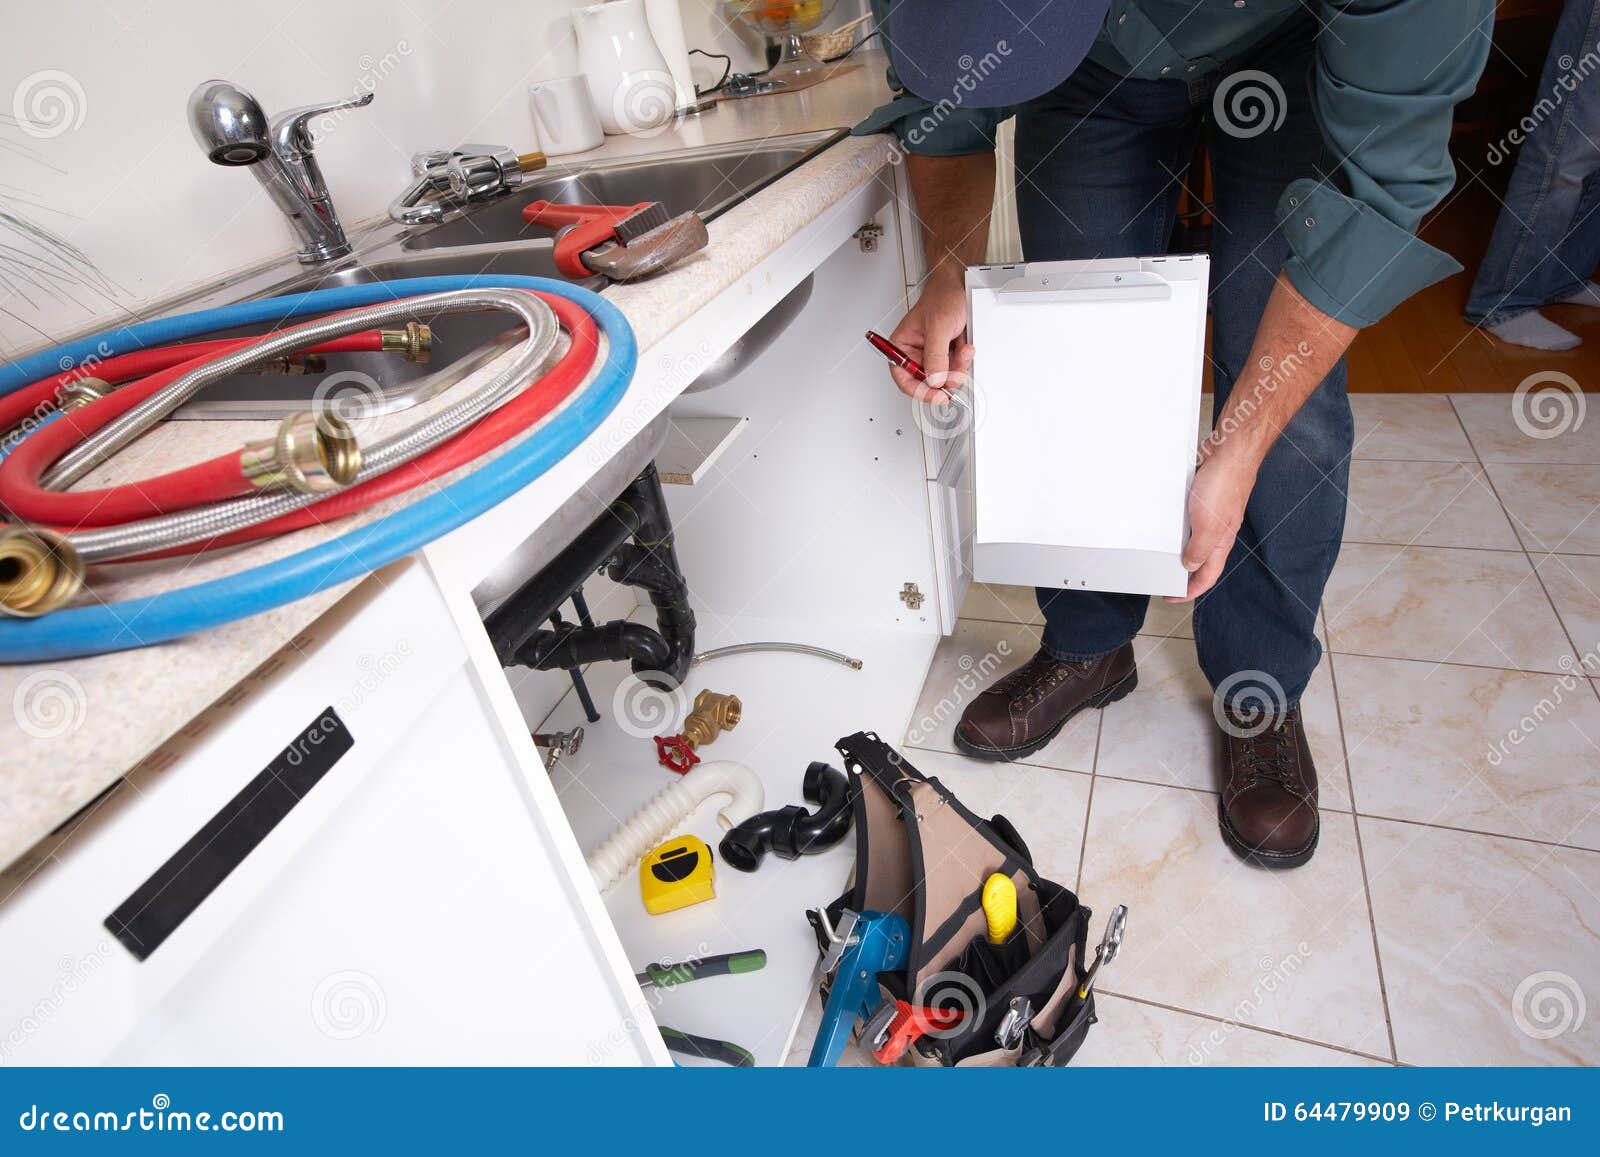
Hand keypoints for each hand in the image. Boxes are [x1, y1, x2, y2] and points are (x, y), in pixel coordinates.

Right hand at [887, 267, 971, 403]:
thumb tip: (934, 380)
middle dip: (945, 376)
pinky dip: (963, 360)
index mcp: (901, 346)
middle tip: (957, 370)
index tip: (936, 395)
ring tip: (963, 349)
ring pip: (944, 377)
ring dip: (958, 366)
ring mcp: (931, 354)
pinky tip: (964, 346)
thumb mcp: (938, 326)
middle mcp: (914, 352)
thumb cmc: (942, 297)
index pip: (904, 378)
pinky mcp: (946, 354)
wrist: (960, 286)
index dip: (919, 390)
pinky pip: (955, 368)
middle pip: (927, 381)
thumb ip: (935, 355)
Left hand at [1169, 445, 1258, 602]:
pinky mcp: (1200, 500)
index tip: (1171, 597)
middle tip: (1162, 577)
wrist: (1229, 452)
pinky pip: (1185, 519)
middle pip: (1199, 560)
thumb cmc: (1225, 485)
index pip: (1206, 577)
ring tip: (1157, 555)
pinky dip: (1174, 526)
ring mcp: (1208, 515)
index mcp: (1220, 543)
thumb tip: (1189, 566)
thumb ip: (1199, 549)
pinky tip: (1162, 524)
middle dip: (1182, 572)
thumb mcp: (1208, 525)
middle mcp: (1215, 532)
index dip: (1189, 591)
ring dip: (1176, 548)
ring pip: (1191, 539)